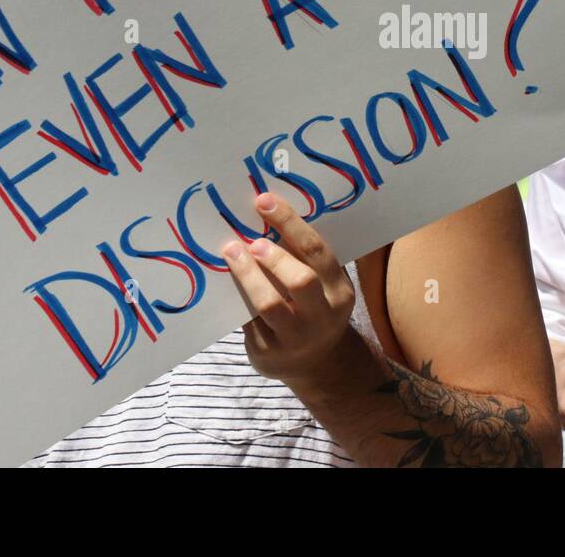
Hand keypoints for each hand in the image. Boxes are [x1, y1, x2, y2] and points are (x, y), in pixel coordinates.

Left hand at [222, 193, 355, 384]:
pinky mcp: (270, 352)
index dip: (290, 223)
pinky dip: (237, 298)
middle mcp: (323, 315)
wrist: (316, 363)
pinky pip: (249, 322)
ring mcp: (296, 338)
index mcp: (339, 290)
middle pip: (301, 281)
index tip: (264, 201)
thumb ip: (304, 259)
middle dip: (274, 257)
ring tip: (232, 253)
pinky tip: (225, 281)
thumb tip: (267, 212)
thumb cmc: (314, 309)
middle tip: (251, 241)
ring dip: (248, 276)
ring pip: (270, 304)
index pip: (317, 252)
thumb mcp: (323, 286)